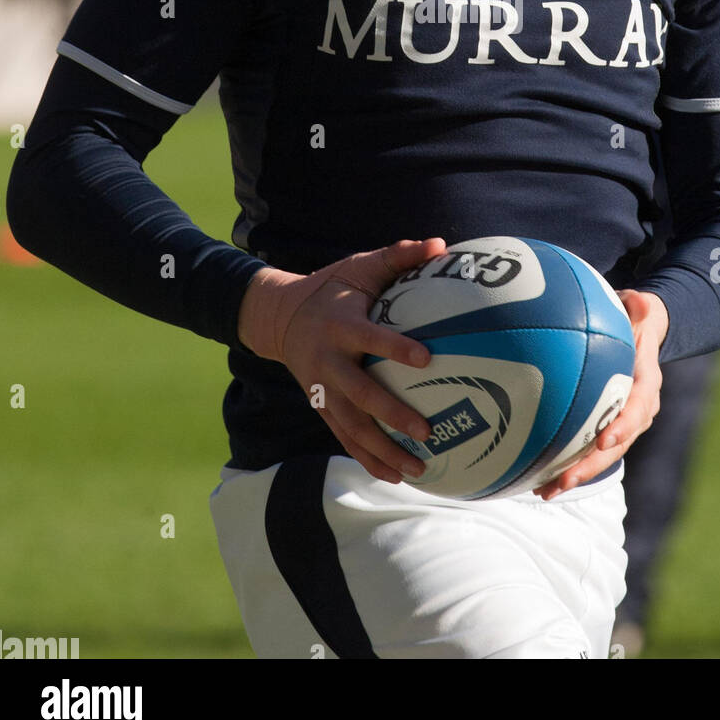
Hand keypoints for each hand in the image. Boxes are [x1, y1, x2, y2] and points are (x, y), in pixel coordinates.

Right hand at [239, 238, 446, 483]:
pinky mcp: (320, 406)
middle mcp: (328, 361)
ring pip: (351, 426)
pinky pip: (343, 438)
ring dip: (383, 450)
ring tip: (417, 469)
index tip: (427, 359)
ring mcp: (321, 389)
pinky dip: (367, 458)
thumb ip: (398, 256)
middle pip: (359, 393)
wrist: (280, 317)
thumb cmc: (332, 288)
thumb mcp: (359, 267)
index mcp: (341, 325)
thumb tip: (440, 244)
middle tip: (426, 430)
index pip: (371, 338)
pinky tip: (394, 475)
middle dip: (391, 414)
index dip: (396, 348)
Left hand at [534, 289, 668, 500]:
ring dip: (575, 475)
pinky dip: (565, 465)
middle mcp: (637, 411)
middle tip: (564, 481)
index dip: (623, 428)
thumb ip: (638, 305)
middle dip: (591, 467)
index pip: (637, 409)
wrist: (643, 337)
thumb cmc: (635, 321)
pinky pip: (587, 451)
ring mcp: (622, 424)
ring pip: (601, 456)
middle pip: (617, 445)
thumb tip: (638, 299)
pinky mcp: (606, 428)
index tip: (604, 440)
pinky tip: (536, 478)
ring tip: (544, 491)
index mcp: (645, 384)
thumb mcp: (640, 309)